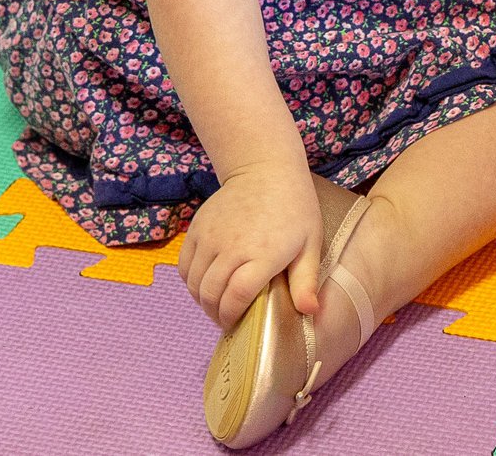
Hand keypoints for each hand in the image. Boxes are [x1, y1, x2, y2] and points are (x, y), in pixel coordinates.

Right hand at [179, 160, 324, 330]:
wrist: (266, 170)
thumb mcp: (310, 243)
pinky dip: (191, 281)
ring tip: (216, 303)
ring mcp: (210, 237)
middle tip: (226, 319)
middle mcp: (231, 247)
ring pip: (194, 284)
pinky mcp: (197, 229)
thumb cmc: (295, 208)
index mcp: (262, 255)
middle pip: (211, 295)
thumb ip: (305, 281)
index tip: (237, 324)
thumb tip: (310, 313)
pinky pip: (184, 266)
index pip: (235, 298)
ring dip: (202, 300)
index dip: (232, 317)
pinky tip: (205, 284)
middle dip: (216, 314)